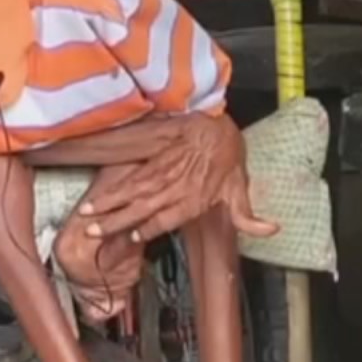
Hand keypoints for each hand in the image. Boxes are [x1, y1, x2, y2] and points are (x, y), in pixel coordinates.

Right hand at [75, 115, 277, 245]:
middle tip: (94, 232)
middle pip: (141, 208)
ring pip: (132, 193)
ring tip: (89, 216)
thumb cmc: (228, 158)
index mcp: (193, 199)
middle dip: (117, 221)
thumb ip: (249, 215)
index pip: (166, 218)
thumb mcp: (241, 188)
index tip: (132, 238)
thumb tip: (272, 229)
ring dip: (110, 205)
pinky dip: (114, 188)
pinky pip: (131, 178)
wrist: (218, 124)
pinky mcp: (154, 162)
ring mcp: (161, 174)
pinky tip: (99, 196)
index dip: (148, 228)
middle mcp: (174, 188)